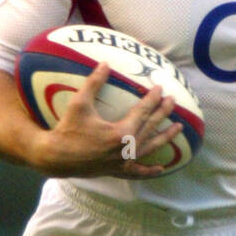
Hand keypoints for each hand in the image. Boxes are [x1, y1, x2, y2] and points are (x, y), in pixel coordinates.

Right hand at [37, 63, 182, 177]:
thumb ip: (94, 83)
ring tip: (179, 128)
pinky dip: (149, 171)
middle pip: (150, 127)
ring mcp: (123, 162)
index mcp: (121, 133)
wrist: (56, 158)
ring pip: (150, 148)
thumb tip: (105, 63)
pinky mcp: (117, 171)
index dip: (153, 98)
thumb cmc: (67, 130)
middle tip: (173, 101)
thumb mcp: (79, 103)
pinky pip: (138, 172)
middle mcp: (127, 148)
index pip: (143, 112)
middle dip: (163, 112)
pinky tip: (161, 169)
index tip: (160, 88)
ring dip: (165, 137)